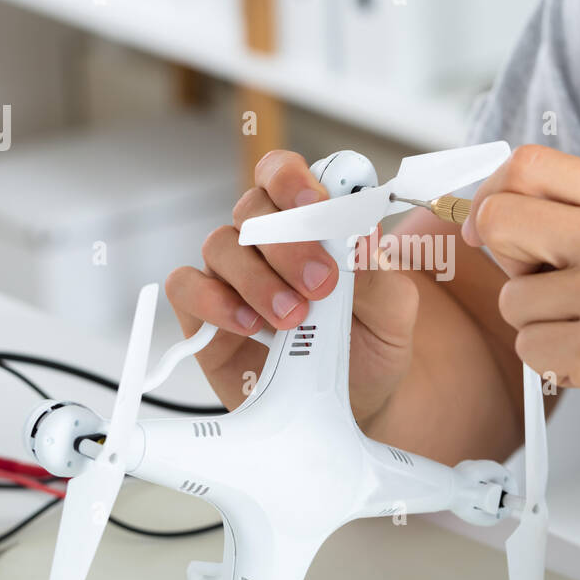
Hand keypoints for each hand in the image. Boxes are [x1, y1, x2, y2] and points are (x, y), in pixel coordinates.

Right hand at [165, 151, 418, 424]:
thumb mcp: (393, 313)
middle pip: (253, 209)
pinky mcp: (204, 315)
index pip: (285, 174)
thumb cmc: (370, 348)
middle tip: (321, 285)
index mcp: (310, 223)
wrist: (353, 406)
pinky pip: (186, 288)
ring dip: (259, 280)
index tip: (316, 203)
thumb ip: (377, 274)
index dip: (293, 178)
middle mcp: (265, 242)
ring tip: (293, 320)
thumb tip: (358, 238)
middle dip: (288, 243)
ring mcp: (231, 276)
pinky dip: (213, 302)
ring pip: (221, 246)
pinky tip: (249, 326)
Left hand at [463, 145, 579, 490]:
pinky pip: (529, 349)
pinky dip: (558, 367)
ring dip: (542, 327)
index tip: (491, 227)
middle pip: (500, 219)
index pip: (528, 164)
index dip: (494, 196)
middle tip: (549, 289)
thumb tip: (500, 212)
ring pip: (511, 298)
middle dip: (506, 261)